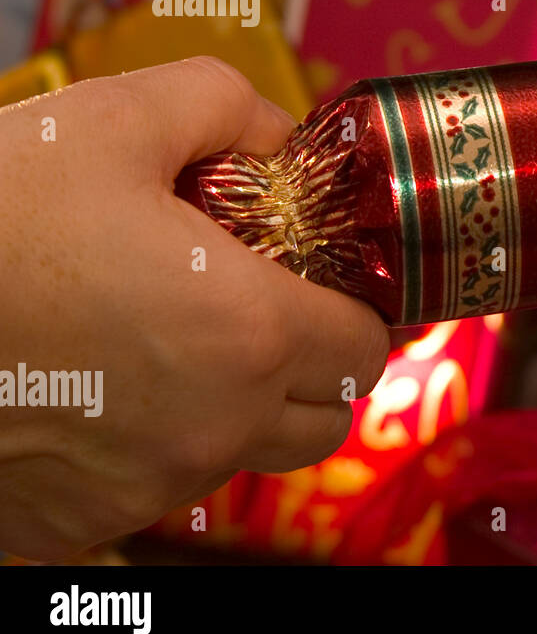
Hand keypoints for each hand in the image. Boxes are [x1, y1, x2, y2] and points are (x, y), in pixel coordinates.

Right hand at [0, 57, 388, 559]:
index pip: (365, 348)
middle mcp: (212, 428)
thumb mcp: (110, 119)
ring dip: (238, 409)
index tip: (319, 283)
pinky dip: (150, 448)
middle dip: (313, 367)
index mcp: (247, 333)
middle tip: (261, 311)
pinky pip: (152, 494)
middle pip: (323, 419)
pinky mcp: (73, 526)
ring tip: (171, 343)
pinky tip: (97, 391)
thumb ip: (224, 106)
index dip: (353, 309)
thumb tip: (278, 134)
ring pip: (242, 459)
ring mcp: (142, 489)